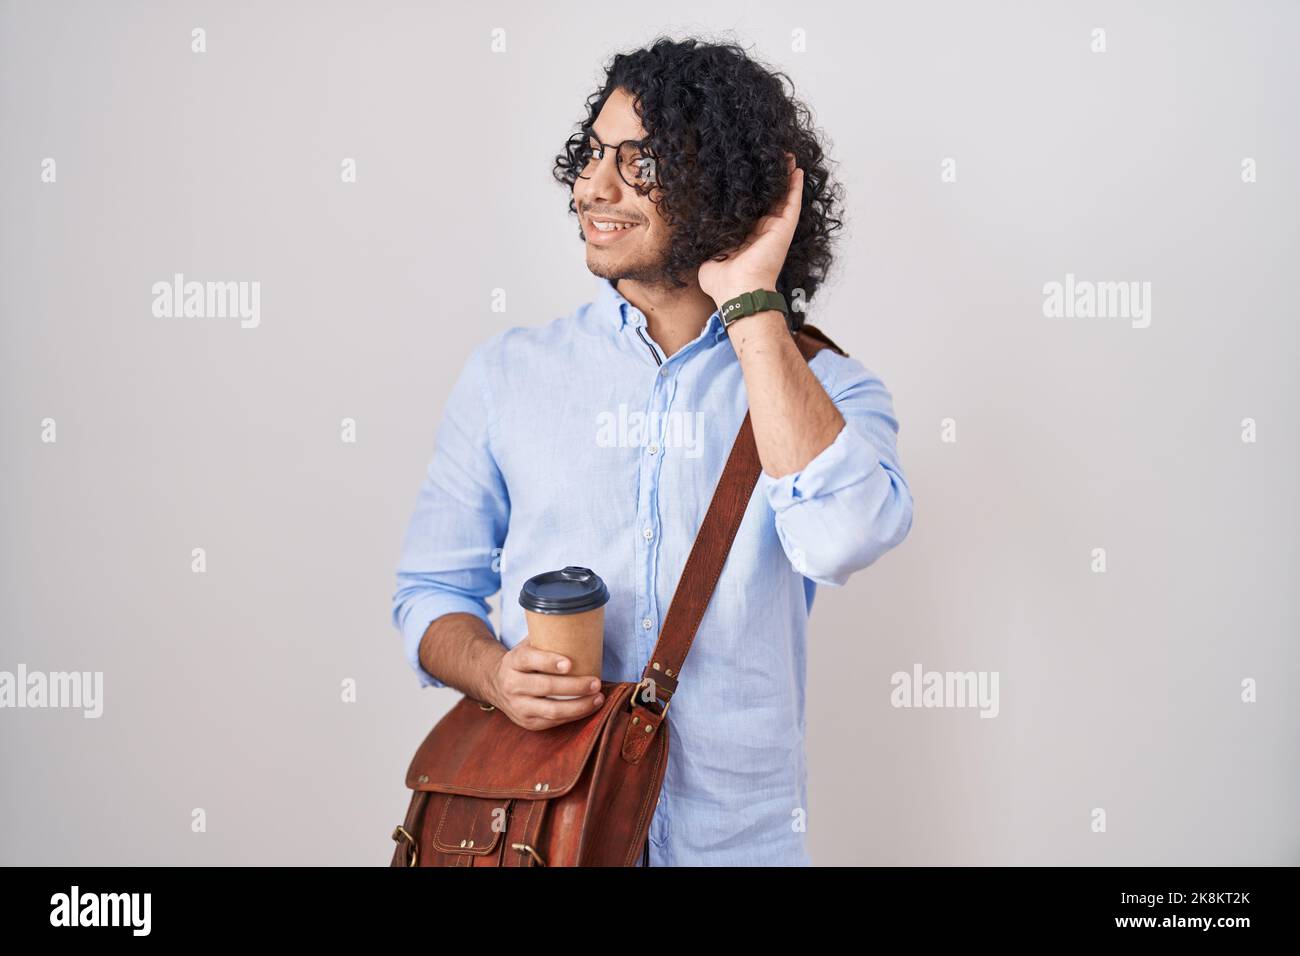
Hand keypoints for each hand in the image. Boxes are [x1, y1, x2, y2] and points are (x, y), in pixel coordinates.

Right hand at [487, 634, 604, 730]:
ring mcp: (518, 706)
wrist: (494, 683)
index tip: (570, 663)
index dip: (549, 661)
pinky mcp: (527, 722)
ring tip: (598, 698)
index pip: (529, 660)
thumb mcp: (527, 645)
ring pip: (551, 710)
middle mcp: (512, 684)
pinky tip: (589, 707)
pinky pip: (553, 722)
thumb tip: (582, 620)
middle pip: (545, 687)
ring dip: (578, 706)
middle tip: (595, 682)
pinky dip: (574, 716)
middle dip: (574, 686)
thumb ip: (547, 636)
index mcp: (513, 661)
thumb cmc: (522, 661)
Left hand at [697, 152, 803, 307]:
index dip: (750, 193)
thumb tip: (696, 234)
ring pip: (784, 197)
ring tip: (786, 155)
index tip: (746, 175)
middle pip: (770, 199)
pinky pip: (793, 202)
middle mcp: (763, 232)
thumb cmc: (723, 283)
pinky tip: (797, 168)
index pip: (750, 210)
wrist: (738, 291)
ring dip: (785, 176)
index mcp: (746, 238)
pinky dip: (796, 186)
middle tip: (769, 158)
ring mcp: (776, 229)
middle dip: (770, 179)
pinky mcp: (784, 228)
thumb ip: (706, 244)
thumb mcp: (707, 258)